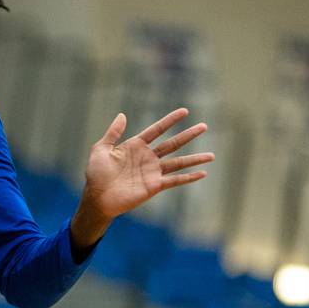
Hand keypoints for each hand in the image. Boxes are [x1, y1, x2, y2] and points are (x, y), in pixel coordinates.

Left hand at [74, 108, 213, 245]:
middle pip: (172, 143)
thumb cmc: (96, 173)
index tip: (184, 111)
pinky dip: (189, 177)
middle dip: (188, 135)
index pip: (156, 130)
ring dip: (195, 158)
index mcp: (135, 146)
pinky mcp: (154, 186)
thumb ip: (113, 133)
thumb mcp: (101, 149)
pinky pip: (175, 180)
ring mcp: (152, 172)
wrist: (97, 197)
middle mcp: (147, 157)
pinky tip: (203, 173)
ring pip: (178, 162)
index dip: (170, 120)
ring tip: (212, 155)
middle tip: (204, 126)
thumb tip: (122, 115)